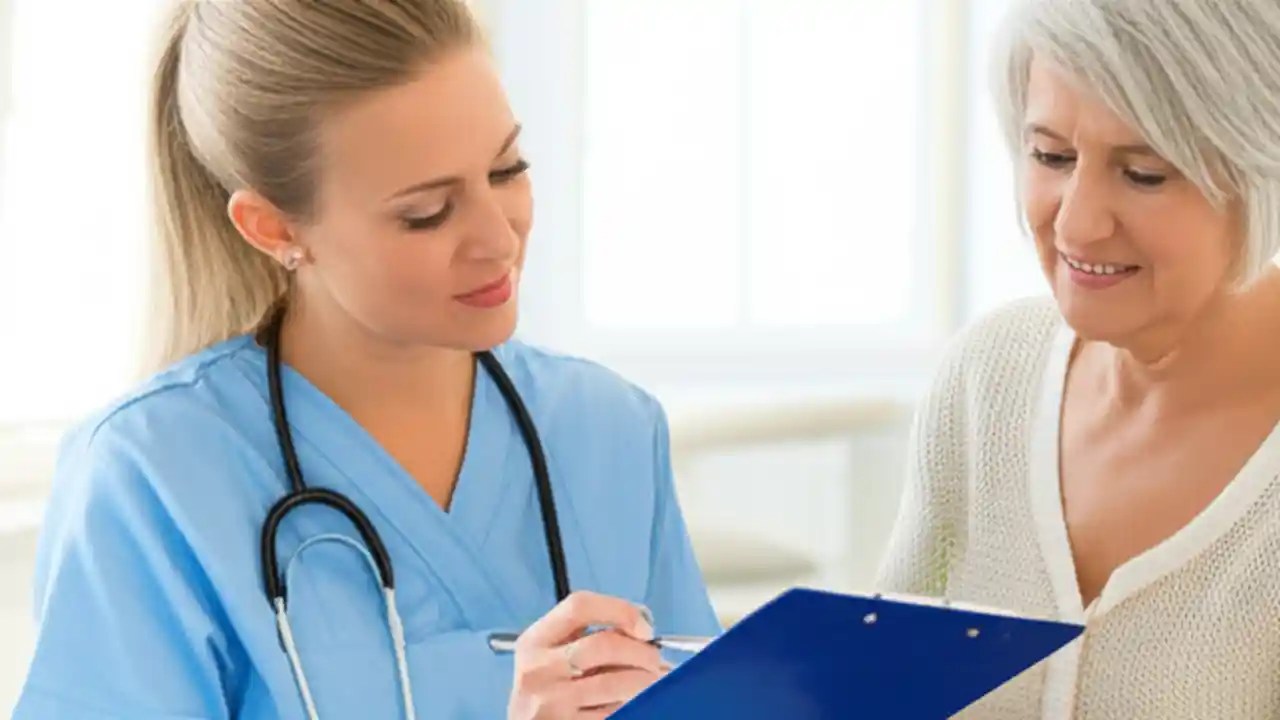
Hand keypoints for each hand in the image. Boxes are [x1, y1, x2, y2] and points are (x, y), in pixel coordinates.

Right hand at [507, 591, 668, 718]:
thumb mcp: (554, 657)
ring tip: (651, 683)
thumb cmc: (548, 692)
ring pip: (617, 683)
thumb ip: (590, 636)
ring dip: (645, 681)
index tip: (645, 628)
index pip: (580, 607)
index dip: (620, 610)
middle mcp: (538, 670)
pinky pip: (615, 712)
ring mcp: (552, 704)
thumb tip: (643, 627)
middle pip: (604, 644)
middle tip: (655, 661)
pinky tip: (634, 703)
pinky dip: (634, 706)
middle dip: (642, 651)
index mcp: (534, 641)